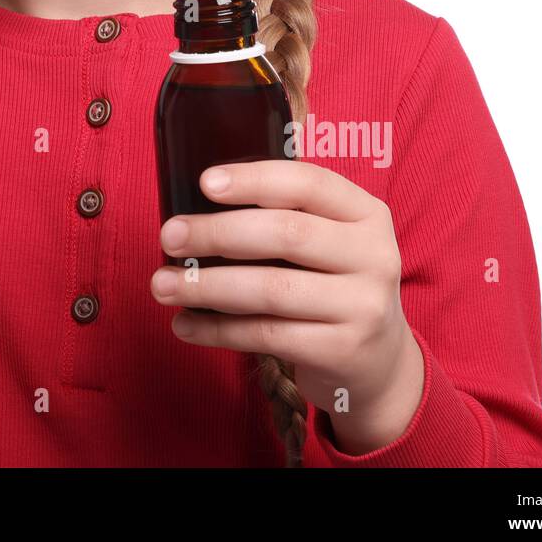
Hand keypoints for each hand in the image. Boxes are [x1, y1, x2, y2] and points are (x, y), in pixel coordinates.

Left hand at [150, 159, 424, 454]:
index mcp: (367, 212)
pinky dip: (218, 329)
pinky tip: (186, 325)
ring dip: (207, 286)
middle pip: (286, 234)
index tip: (204, 183)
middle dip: (218, 233)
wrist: (379, 362)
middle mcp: (374, 255)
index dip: (254, 179)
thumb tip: (196, 209)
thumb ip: (283, 217)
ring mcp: (363, 306)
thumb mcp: (329, 240)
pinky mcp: (343, 351)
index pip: (308, 183)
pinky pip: (267, 335)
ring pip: (271, 289)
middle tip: (170, 235)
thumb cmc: (331, 282)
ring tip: (162, 285)